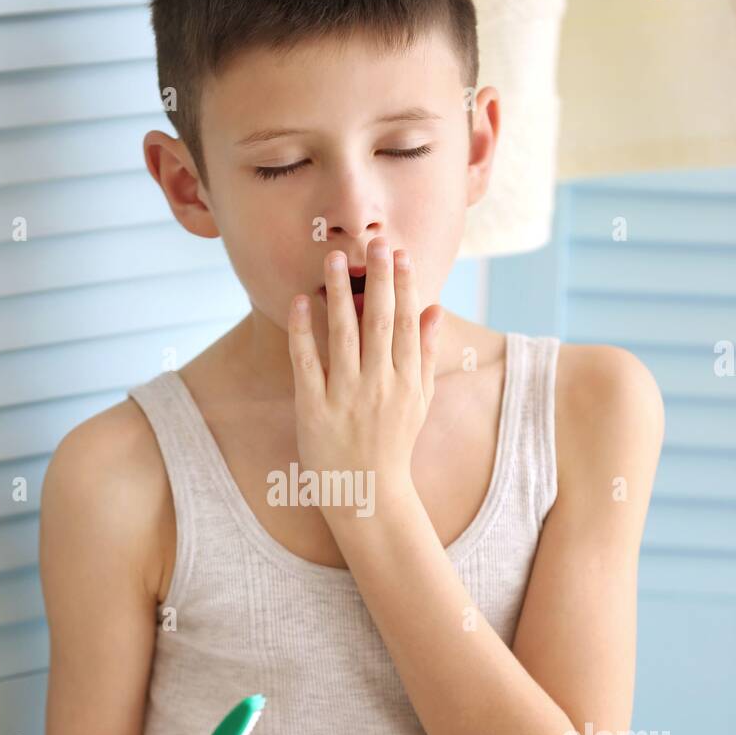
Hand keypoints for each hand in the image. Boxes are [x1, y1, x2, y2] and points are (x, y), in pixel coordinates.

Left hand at [286, 237, 442, 506]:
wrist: (368, 493)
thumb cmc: (393, 443)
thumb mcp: (419, 401)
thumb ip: (425, 354)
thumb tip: (435, 309)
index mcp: (406, 381)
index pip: (406, 324)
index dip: (404, 286)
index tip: (399, 254)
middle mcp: (379, 385)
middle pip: (379, 322)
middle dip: (377, 280)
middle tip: (374, 241)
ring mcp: (346, 397)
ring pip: (343, 335)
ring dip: (338, 294)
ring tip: (333, 258)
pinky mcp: (314, 409)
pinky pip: (307, 363)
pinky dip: (303, 332)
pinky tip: (300, 302)